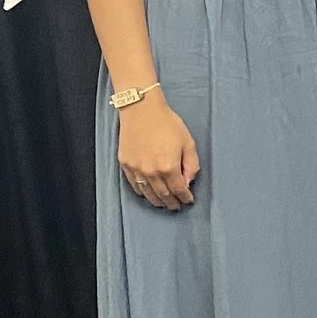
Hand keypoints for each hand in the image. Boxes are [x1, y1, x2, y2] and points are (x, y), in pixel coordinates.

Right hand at [118, 94, 199, 209]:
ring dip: (156, 201)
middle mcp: (151, 171)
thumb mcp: (188, 142)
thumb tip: (188, 181)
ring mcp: (136, 168)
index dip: (185, 197)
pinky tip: (147, 194)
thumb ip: (191, 165)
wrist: (142, 111)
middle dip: (171, 202)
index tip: (188, 200)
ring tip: (163, 204)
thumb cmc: (167, 123)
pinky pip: (134, 184)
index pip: (178, 189)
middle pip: (163, 194)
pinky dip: (142, 192)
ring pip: (147, 193)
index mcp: (168, 166)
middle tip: (176, 206)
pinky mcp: (125, 164)